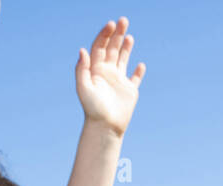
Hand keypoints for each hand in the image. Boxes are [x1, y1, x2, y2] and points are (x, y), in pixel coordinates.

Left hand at [76, 18, 145, 135]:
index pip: (100, 47)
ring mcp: (118, 81)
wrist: (105, 127)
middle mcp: (107, 73)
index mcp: (96, 70)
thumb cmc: (93, 109)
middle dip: (117, 34)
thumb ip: (82, 69)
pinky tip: (140, 65)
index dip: (105, 35)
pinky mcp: (129, 91)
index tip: (112, 25)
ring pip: (122, 60)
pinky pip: (134, 79)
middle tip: (123, 20)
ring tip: (129, 36)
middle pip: (112, 49)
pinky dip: (138, 72)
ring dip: (126, 48)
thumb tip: (83, 50)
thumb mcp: (83, 88)